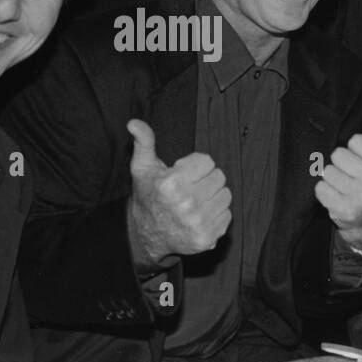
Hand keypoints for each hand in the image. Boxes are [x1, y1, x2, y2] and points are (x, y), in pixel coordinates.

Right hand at [126, 119, 230, 267]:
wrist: (147, 233)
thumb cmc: (148, 195)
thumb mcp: (143, 167)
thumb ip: (144, 141)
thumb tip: (134, 122)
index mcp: (172, 184)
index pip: (208, 161)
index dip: (196, 165)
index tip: (184, 174)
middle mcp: (186, 205)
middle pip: (219, 177)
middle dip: (206, 179)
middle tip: (190, 187)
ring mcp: (197, 224)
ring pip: (226, 195)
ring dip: (213, 196)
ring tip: (196, 201)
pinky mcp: (207, 238)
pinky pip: (227, 215)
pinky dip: (216, 214)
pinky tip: (199, 216)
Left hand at [314, 115, 361, 246]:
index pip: (354, 140)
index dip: (357, 149)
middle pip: (338, 154)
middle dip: (344, 163)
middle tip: (355, 175)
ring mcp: (360, 198)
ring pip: (328, 171)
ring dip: (334, 178)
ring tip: (348, 186)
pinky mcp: (343, 210)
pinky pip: (320, 188)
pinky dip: (326, 192)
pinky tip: (340, 198)